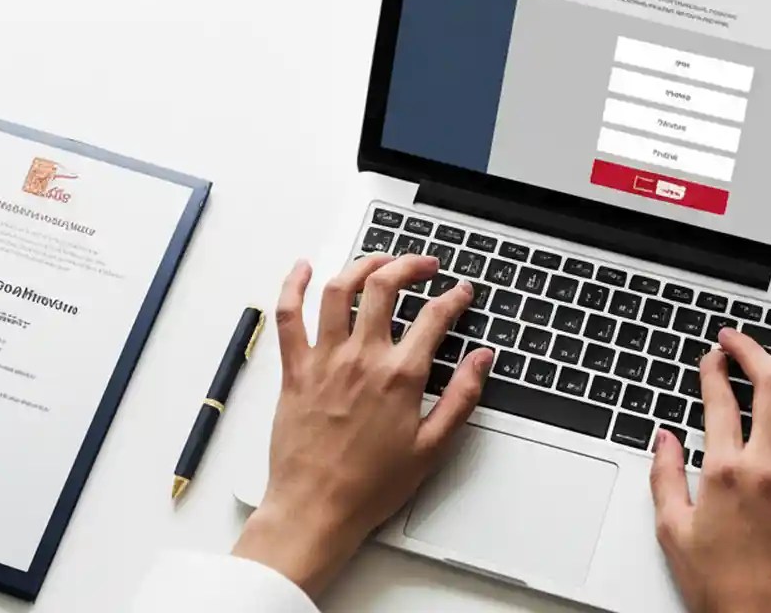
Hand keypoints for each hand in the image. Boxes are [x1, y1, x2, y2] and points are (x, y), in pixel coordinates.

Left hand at [233, 254, 492, 596]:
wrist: (316, 509)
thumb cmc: (370, 485)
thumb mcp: (433, 446)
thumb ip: (463, 397)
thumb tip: (482, 359)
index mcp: (400, 376)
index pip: (434, 317)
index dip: (454, 297)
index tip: (461, 292)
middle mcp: (361, 358)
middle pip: (385, 286)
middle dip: (410, 265)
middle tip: (424, 266)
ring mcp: (324, 359)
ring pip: (339, 289)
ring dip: (361, 265)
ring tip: (379, 260)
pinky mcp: (294, 370)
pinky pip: (289, 316)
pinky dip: (293, 286)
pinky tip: (302, 269)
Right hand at [650, 328, 770, 612]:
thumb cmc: (721, 586)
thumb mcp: (672, 531)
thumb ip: (664, 476)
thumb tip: (664, 440)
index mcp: (726, 473)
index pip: (721, 400)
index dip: (714, 368)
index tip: (711, 356)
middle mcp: (769, 468)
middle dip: (753, 352)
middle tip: (738, 340)